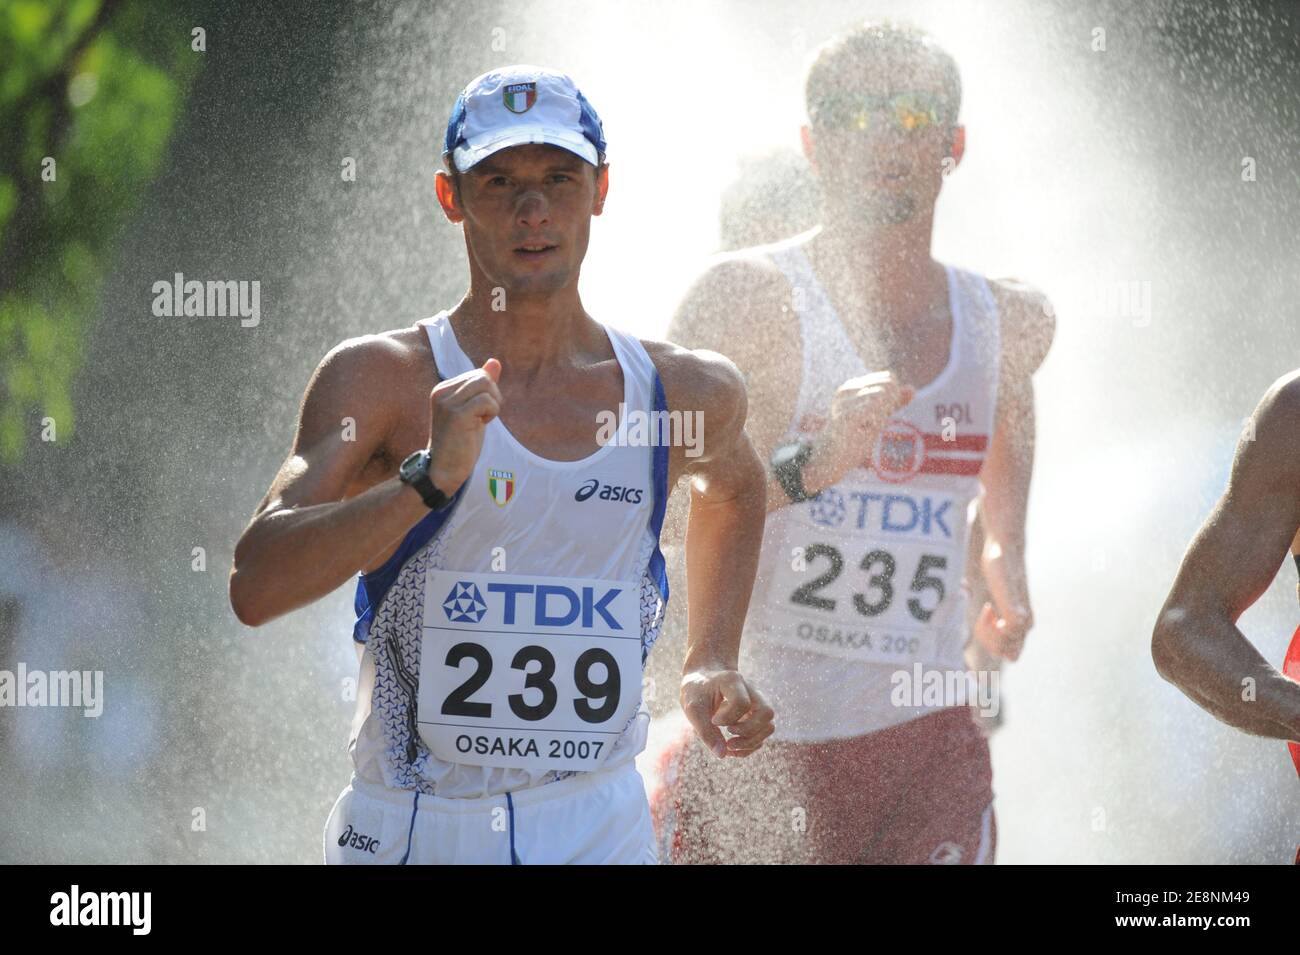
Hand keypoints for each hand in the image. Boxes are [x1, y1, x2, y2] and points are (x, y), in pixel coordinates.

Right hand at [426, 358, 501, 494]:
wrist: (444, 470)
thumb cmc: (460, 443)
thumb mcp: (474, 410)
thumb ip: (483, 386)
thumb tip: (495, 361)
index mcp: (443, 389)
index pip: (478, 374)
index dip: (487, 394)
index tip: (477, 414)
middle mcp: (441, 392)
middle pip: (483, 377)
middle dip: (492, 397)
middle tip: (482, 418)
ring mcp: (447, 402)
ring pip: (486, 385)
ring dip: (492, 405)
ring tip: (480, 421)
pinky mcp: (456, 414)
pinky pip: (487, 401)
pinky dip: (491, 413)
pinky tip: (480, 425)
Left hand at [680, 667, 774, 757]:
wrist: (701, 682)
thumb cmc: (696, 692)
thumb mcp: (693, 708)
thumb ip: (705, 731)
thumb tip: (722, 754)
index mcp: (734, 680)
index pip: (742, 703)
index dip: (728, 718)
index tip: (713, 719)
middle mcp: (751, 691)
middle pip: (766, 713)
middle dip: (747, 731)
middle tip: (728, 733)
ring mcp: (756, 704)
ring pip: (769, 726)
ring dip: (750, 742)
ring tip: (729, 746)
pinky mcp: (755, 717)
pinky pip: (761, 736)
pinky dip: (748, 747)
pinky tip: (729, 748)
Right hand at [807, 371, 913, 490]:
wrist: (830, 460)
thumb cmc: (853, 438)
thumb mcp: (878, 417)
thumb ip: (895, 402)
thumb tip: (912, 389)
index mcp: (852, 386)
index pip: (888, 378)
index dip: (893, 397)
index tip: (879, 414)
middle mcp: (846, 389)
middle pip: (889, 386)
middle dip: (889, 406)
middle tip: (870, 423)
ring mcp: (843, 402)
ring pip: (884, 398)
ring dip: (880, 418)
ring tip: (862, 429)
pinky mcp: (845, 416)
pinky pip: (876, 412)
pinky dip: (876, 423)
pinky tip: (862, 431)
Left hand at [972, 541, 1032, 660]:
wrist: (1005, 549)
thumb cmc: (1002, 565)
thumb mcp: (1002, 585)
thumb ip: (1012, 608)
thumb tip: (1021, 625)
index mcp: (1024, 621)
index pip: (1010, 653)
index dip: (993, 638)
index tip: (988, 611)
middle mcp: (1024, 625)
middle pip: (1006, 653)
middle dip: (989, 638)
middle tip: (985, 611)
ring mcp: (1018, 620)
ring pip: (1003, 647)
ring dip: (989, 633)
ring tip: (987, 611)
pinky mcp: (1011, 614)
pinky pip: (1001, 637)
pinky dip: (989, 628)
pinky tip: (989, 609)